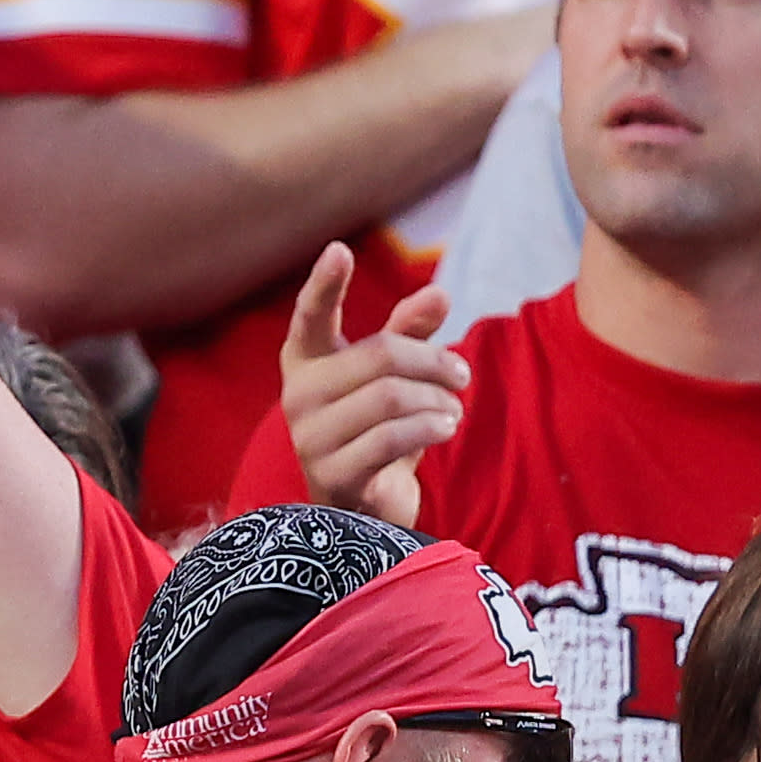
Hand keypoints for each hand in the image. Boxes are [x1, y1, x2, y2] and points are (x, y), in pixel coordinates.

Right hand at [280, 241, 464, 527]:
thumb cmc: (377, 432)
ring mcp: (310, 435)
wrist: (362, 510)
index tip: (340, 251)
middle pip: (381, 356)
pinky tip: (445, 427)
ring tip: (452, 411)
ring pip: (391, 397)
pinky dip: (430, 427)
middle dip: (434, 363)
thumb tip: (439, 291)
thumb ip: (410, 334)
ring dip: (438, 401)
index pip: (311, 316)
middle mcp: (298, 394)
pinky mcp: (331, 473)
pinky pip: (392, 438)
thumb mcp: (394, 379)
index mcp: (305, 361)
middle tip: (462, 376)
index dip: (325, 284)